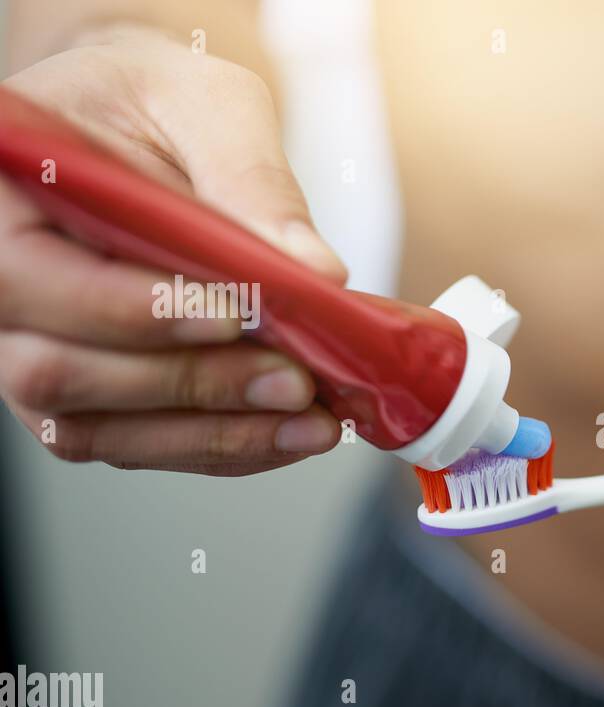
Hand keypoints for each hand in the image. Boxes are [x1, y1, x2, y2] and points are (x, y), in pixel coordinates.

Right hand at [0, 26, 345, 475]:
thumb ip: (250, 178)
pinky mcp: (96, 400)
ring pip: (100, 434)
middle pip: (58, 374)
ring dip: (215, 435)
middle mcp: (2, 294)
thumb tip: (314, 272)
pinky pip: (146, 446)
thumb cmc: (160, 103)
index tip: (237, 313)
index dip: (134, 310)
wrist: (145, 129)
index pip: (33, 281)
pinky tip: (293, 432)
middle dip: (189, 385)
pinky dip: (224, 449)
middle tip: (295, 380)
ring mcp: (41, 355)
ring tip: (312, 422)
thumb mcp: (208, 104)